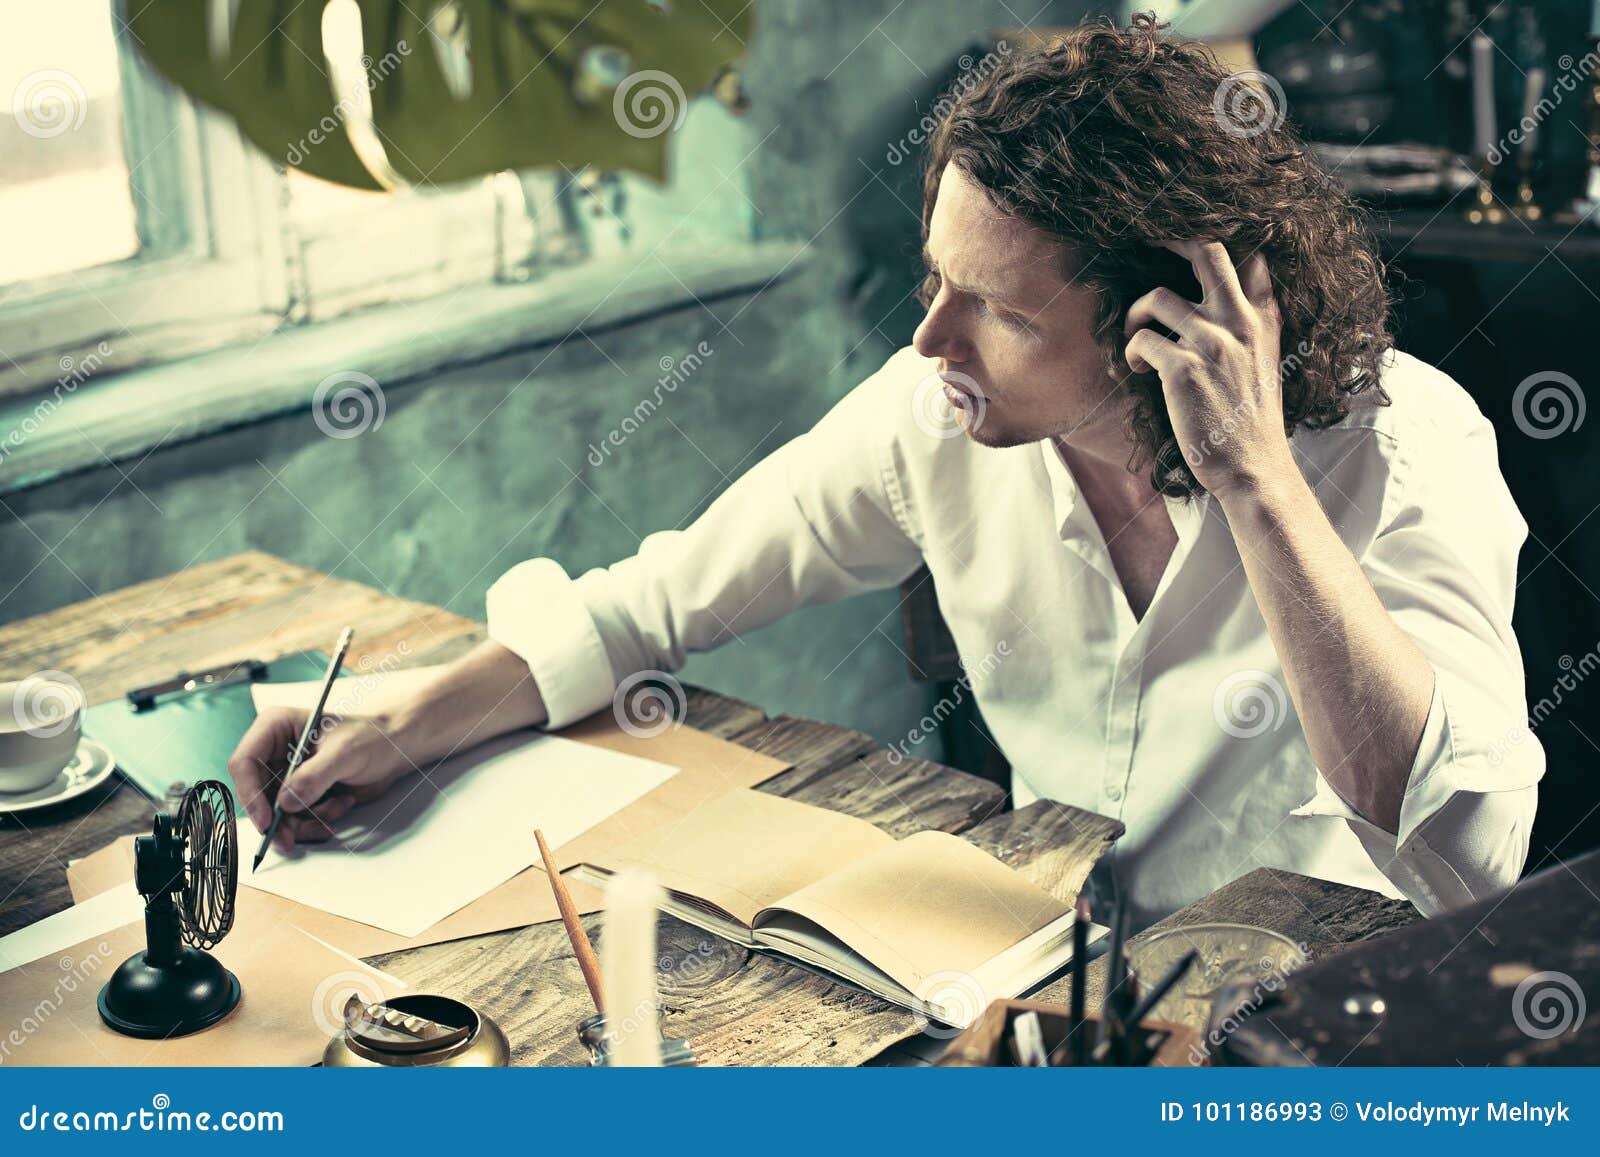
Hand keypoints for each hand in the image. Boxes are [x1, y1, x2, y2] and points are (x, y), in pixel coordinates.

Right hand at [228, 707, 414, 851]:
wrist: (395, 751)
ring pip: (273, 813)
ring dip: (302, 823)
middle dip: (276, 821)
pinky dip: (315, 822)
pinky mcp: (299, 794)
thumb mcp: (345, 754)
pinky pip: (293, 820)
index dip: (250, 793)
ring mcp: (285, 775)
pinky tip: (340, 805)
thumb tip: (285, 803)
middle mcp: (274, 751)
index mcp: (276, 727)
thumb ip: (314, 777)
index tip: (268, 821)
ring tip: (335, 811)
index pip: (244, 762)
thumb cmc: (372, 738)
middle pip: (255, 794)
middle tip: (292, 840)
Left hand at [1122, 238, 1293, 497]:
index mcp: (1264, 317)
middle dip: (1170, 238)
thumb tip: (1225, 292)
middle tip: (1147, 240)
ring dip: (1136, 313)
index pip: (1250, 254)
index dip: (1215, 234)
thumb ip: (1252, 322)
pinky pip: (1142, 339)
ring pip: (1158, 296)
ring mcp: (1213, 343)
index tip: (1188, 234)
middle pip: (1207, 250)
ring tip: (1137, 335)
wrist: (1254, 467)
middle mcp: (1241, 322)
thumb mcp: (1266, 358)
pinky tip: (1141, 370)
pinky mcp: (1184, 369)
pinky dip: (1132, 351)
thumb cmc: (1250, 418)